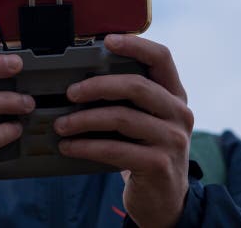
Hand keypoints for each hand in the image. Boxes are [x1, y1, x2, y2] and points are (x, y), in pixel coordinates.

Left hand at [54, 34, 193, 227]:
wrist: (164, 200)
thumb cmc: (144, 151)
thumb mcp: (144, 120)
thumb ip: (128, 99)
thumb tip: (79, 78)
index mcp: (175, 94)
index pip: (162, 57)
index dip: (135, 45)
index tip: (106, 41)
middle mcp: (180, 112)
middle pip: (136, 85)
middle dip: (97, 85)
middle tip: (70, 92)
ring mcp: (173, 139)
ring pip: (122, 117)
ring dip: (84, 120)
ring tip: (61, 125)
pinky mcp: (159, 164)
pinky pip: (115, 149)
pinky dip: (86, 147)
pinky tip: (69, 147)